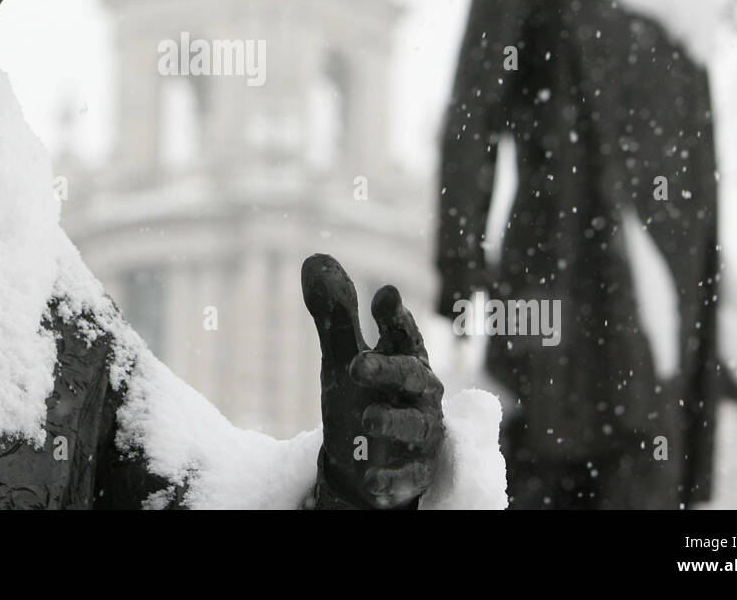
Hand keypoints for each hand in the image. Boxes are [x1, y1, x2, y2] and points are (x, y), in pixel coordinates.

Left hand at [303, 253, 444, 508]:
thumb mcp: (343, 357)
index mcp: (404, 359)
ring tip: (366, 419)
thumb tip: (315, 260)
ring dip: (392, 421)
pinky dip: (390, 477)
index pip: (404, 333)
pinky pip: (406, 477)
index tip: (384, 295)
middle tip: (357, 364)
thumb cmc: (363, 396)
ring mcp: (420, 435)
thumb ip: (335, 315)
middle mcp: (421, 395)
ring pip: (416, 426)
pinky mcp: (414, 474)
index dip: (396, 316)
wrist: (365, 459)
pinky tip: (370, 477)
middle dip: (390, 369)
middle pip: (414, 376)